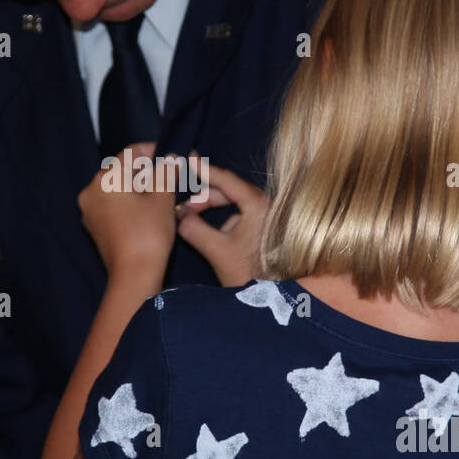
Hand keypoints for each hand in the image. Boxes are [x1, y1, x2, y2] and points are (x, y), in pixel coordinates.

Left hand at [78, 142, 177, 280]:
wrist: (133, 276)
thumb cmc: (148, 233)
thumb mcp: (162, 198)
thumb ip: (167, 172)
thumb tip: (172, 159)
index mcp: (105, 178)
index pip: (130, 153)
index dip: (153, 150)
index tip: (170, 154)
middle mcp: (91, 191)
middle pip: (122, 171)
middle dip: (147, 171)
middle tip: (170, 175)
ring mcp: (89, 211)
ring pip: (117, 189)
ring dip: (139, 187)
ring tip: (163, 193)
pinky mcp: (94, 227)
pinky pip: (112, 206)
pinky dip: (129, 203)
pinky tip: (148, 210)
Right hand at [176, 153, 270, 286]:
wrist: (278, 299)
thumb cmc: (251, 274)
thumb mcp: (217, 251)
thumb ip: (194, 229)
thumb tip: (179, 216)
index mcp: (258, 205)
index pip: (226, 180)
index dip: (204, 170)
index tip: (187, 159)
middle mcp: (268, 206)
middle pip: (230, 191)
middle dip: (205, 198)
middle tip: (185, 208)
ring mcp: (270, 218)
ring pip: (236, 205)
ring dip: (214, 211)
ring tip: (194, 224)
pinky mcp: (268, 230)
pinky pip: (243, 216)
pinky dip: (226, 221)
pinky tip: (213, 235)